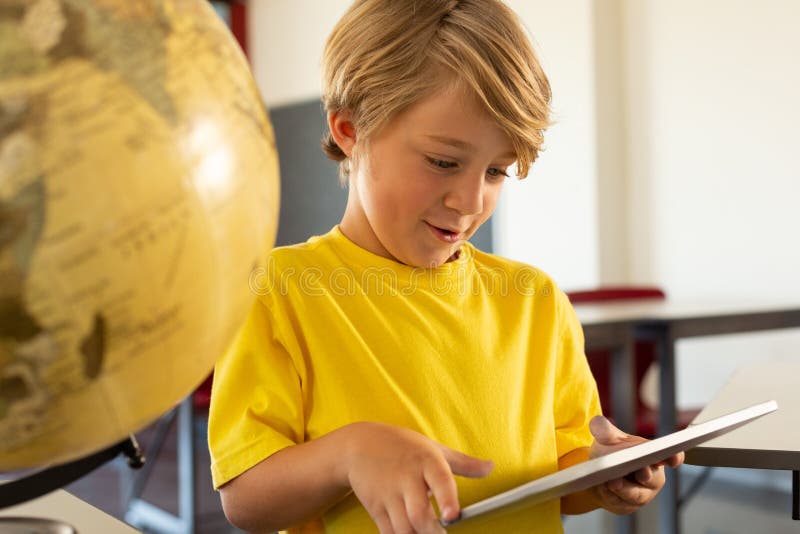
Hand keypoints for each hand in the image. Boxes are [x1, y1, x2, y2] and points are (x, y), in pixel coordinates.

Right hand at [341, 422, 493, 532]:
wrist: (357, 446)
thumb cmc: (403, 446)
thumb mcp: (433, 448)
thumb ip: (464, 463)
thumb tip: (491, 467)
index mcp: (425, 461)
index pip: (439, 479)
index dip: (447, 499)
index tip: (453, 516)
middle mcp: (406, 478)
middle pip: (419, 514)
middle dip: (433, 532)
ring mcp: (388, 495)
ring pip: (404, 528)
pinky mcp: (375, 508)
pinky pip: (389, 533)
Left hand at [588, 416, 683, 514]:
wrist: (595, 475)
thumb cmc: (609, 453)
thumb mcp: (606, 438)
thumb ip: (604, 429)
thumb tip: (597, 423)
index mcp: (653, 456)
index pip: (670, 457)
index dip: (674, 457)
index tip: (674, 458)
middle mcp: (651, 477)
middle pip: (653, 479)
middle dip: (646, 475)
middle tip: (641, 472)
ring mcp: (641, 494)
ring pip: (636, 495)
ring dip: (624, 488)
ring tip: (612, 481)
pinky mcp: (627, 506)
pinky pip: (620, 503)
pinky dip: (610, 495)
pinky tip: (602, 487)